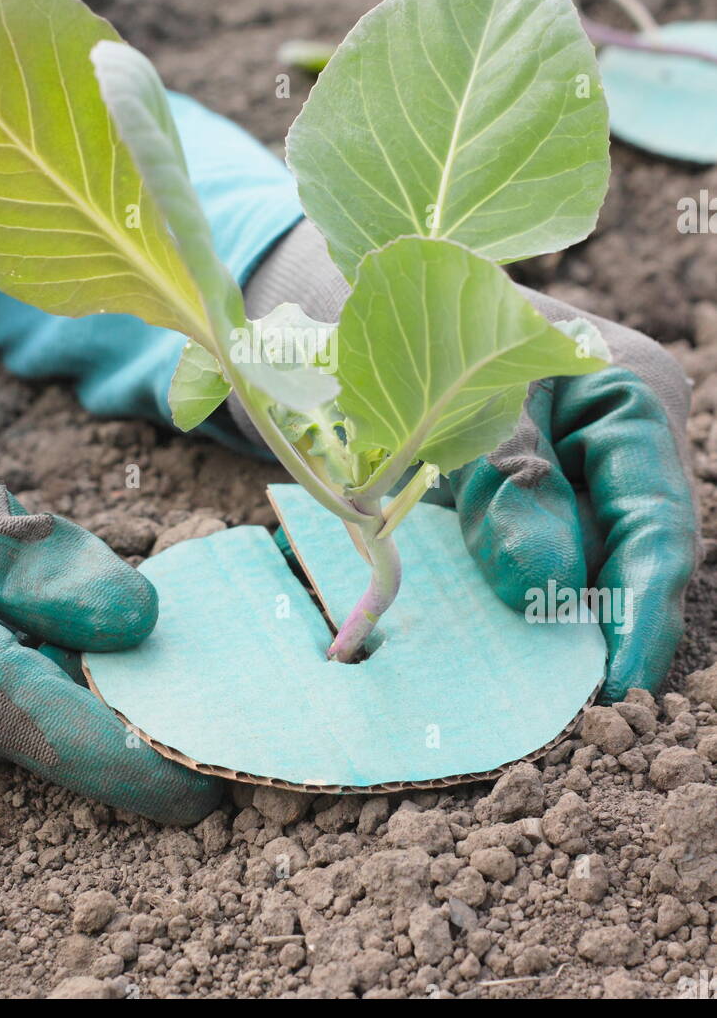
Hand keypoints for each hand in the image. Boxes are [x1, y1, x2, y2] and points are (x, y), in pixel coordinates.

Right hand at [0, 384, 219, 823]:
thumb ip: (13, 543)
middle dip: (105, 722)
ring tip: (150, 661)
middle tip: (206, 701)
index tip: (195, 787)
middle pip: (1, 726)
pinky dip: (21, 682)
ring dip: (66, 696)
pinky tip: (64, 639)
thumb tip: (133, 616)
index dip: (97, 752)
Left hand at [446, 287, 698, 700]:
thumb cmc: (420, 335)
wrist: (359, 314)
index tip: (619, 678)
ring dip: (557, 619)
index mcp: (628, 394)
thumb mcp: (466, 402)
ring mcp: (575, 470)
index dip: (645, 605)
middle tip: (573, 704)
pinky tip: (502, 643)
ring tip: (536, 684)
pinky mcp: (530, 497)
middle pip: (628, 551)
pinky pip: (537, 558)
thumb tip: (546, 588)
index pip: (658, 516)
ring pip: (582, 563)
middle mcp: (616, 440)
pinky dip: (520, 597)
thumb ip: (510, 485)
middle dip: (603, 624)